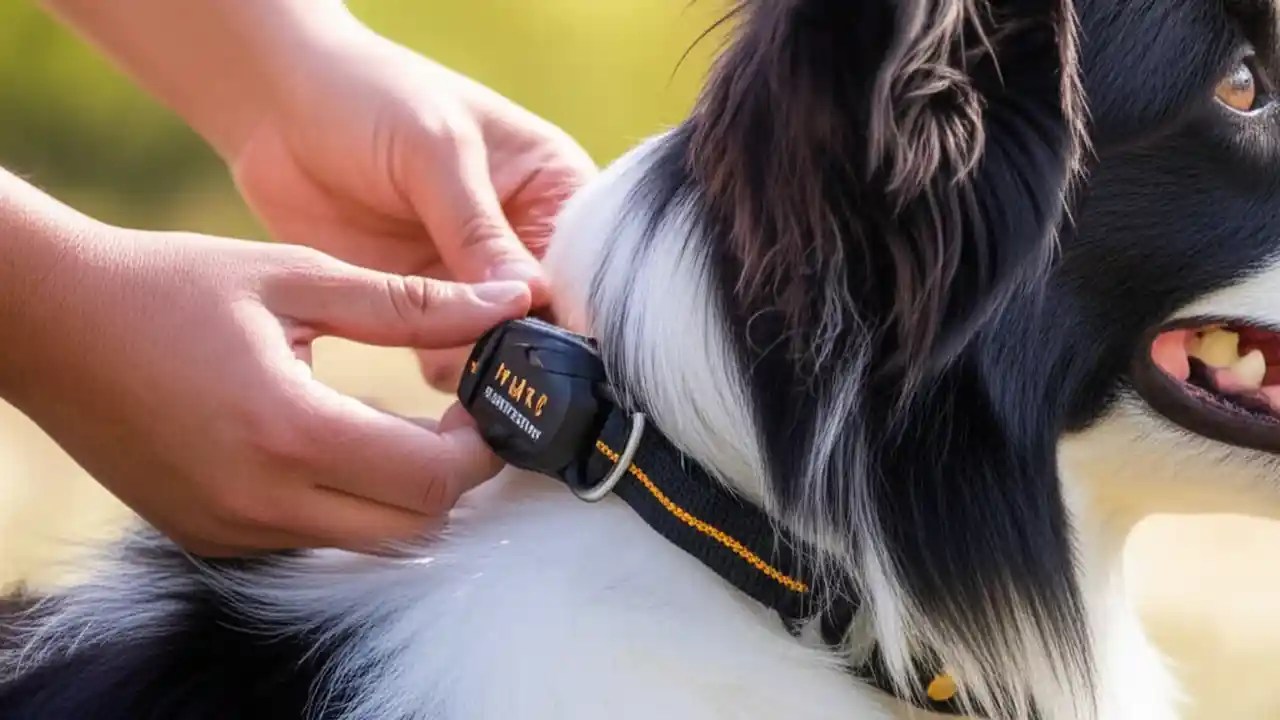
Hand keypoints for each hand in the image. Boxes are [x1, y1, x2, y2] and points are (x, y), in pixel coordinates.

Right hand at [2, 224, 530, 555]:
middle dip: (452, 478)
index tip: (484, 401)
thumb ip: (412, 302)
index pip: (431, 481)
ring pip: (364, 545)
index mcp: (288, 431)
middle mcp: (260, 502)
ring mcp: (230, 531)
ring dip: (401, 496)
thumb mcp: (298, 277)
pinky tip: (337, 444)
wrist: (48, 321)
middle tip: (454, 419)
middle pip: (410, 530)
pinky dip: (346, 504)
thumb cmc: (170, 285)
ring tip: (397, 425)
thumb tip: (508, 302)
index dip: (480, 447)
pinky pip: (310, 541)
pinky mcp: (209, 538)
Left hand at [229, 25, 596, 388]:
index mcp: (553, 189)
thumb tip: (529, 300)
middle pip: (551, 315)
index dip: (577, 308)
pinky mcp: (423, 305)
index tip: (555, 347)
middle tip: (496, 362)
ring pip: (502, 344)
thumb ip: (479, 229)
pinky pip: (449, 356)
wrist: (276, 106)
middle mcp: (524, 240)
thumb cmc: (367, 97)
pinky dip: (443, 371)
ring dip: (485, 364)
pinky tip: (427, 368)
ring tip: (455, 362)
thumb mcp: (434, 151)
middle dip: (530, 346)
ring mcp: (473, 278)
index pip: (587, 264)